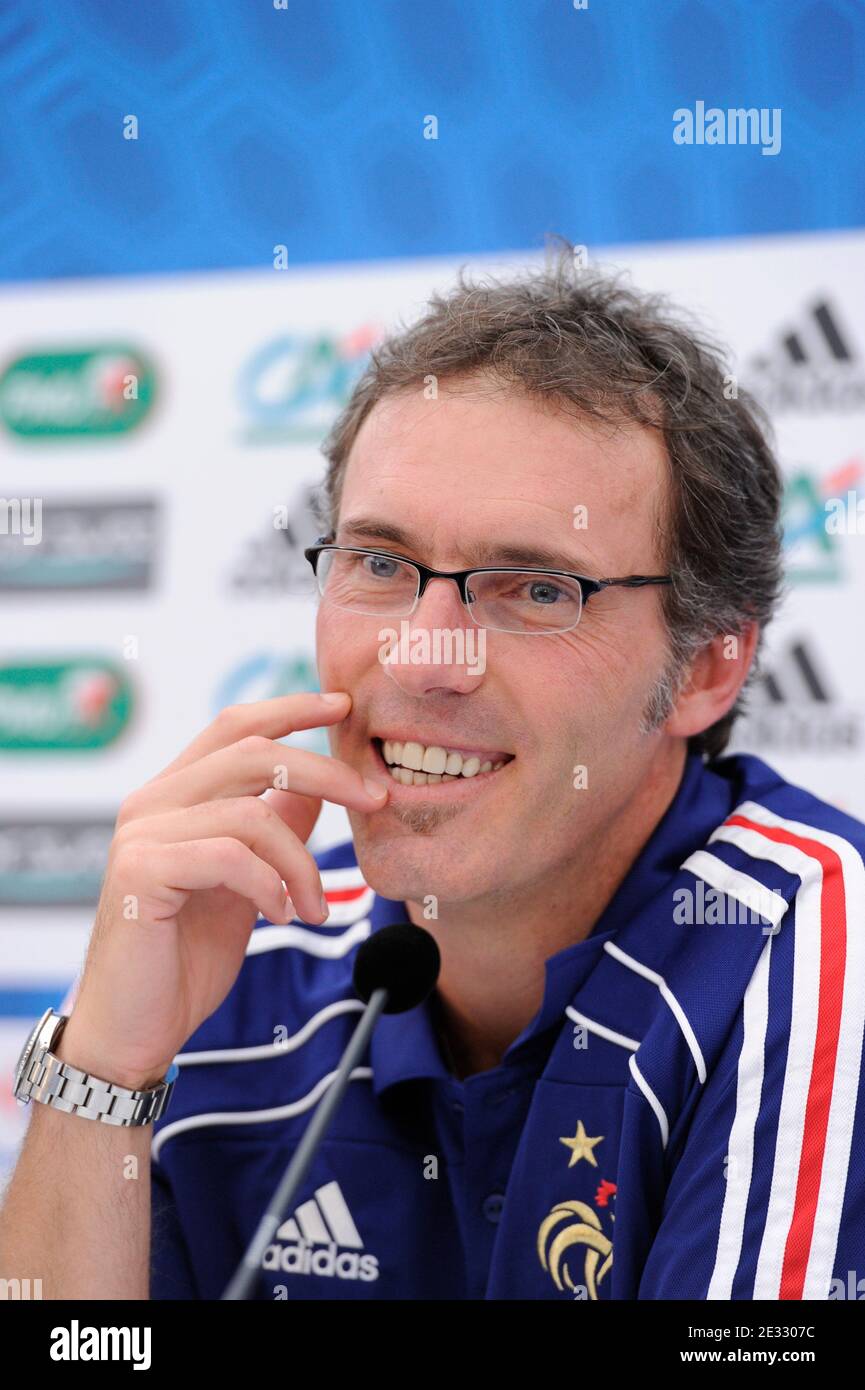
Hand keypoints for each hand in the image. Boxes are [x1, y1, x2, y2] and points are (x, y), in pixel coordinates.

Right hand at [57, 692, 387, 1088]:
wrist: (135, 1029)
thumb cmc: (185, 958)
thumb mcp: (248, 884)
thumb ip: (273, 830)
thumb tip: (316, 789)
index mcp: (174, 796)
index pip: (234, 727)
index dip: (291, 708)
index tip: (344, 706)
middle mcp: (151, 803)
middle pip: (252, 752)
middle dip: (326, 771)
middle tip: (377, 800)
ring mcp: (141, 834)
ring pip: (251, 812)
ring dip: (302, 862)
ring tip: (316, 907)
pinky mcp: (141, 870)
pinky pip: (230, 857)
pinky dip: (270, 886)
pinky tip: (280, 917)